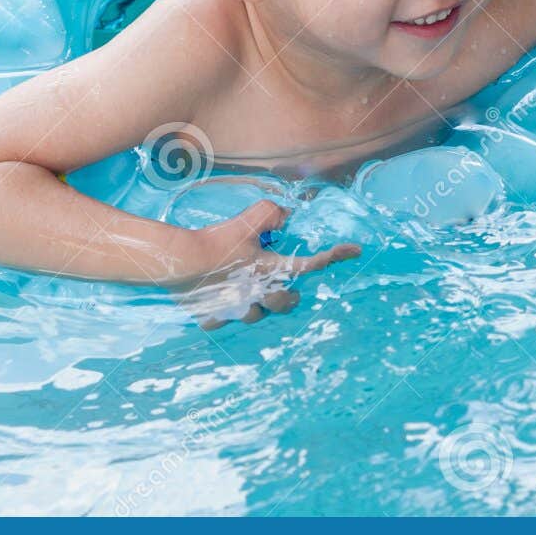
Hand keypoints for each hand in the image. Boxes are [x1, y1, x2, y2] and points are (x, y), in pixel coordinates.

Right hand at [174, 200, 360, 330]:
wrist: (181, 264)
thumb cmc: (216, 243)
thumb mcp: (246, 221)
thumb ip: (270, 214)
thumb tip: (284, 214)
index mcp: (271, 270)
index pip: (311, 263)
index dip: (335, 255)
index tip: (354, 250)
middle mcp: (259, 295)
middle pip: (286, 302)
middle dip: (290, 297)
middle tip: (289, 290)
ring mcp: (236, 309)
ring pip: (258, 316)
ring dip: (259, 306)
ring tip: (253, 295)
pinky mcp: (213, 317)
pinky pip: (225, 320)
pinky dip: (226, 313)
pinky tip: (220, 302)